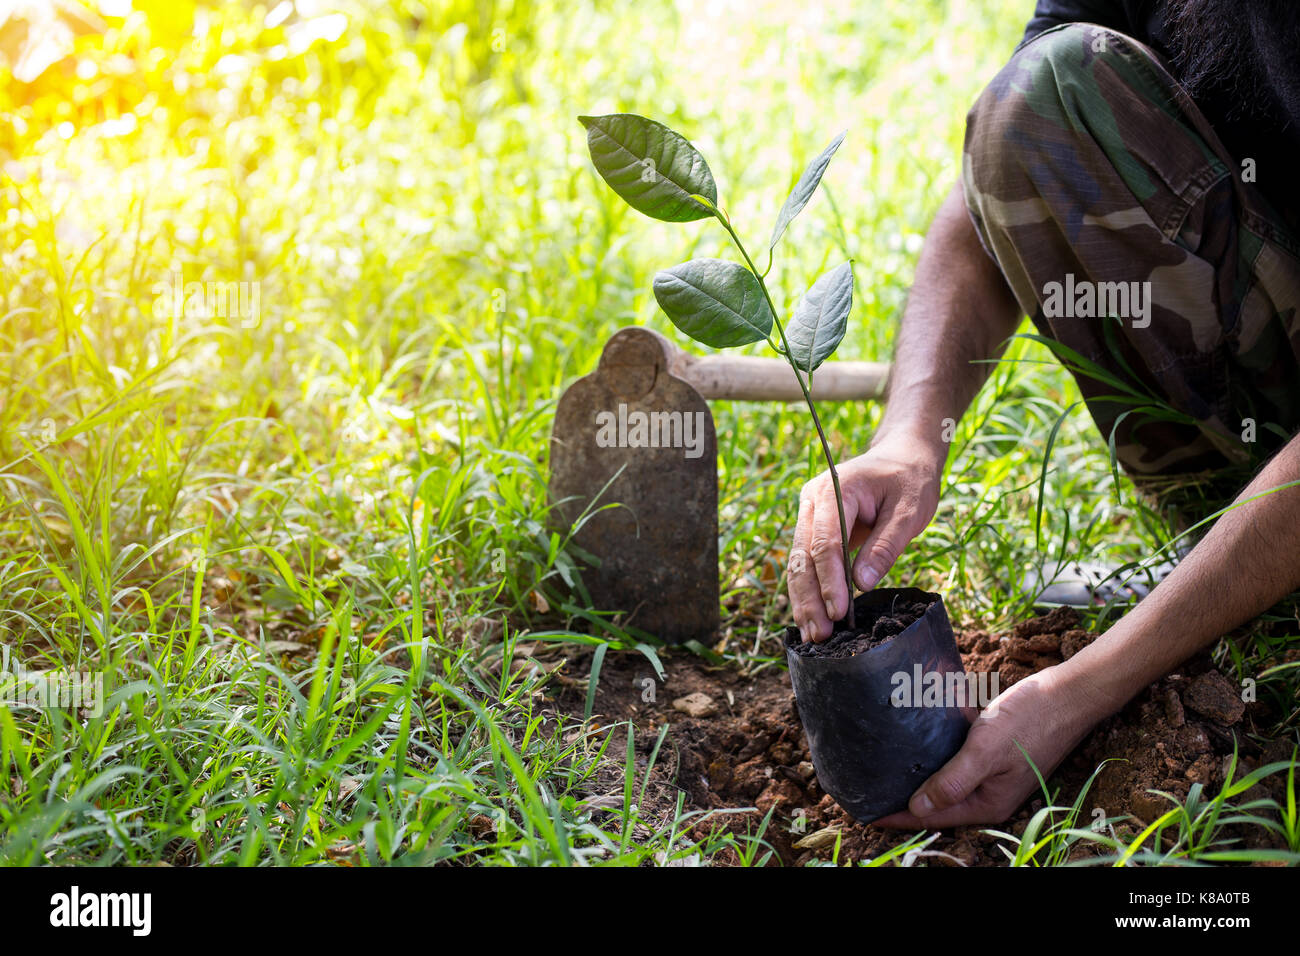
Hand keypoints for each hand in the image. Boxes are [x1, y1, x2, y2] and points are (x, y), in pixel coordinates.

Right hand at [787, 437, 940, 641]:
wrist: (902, 455)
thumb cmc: (909, 479)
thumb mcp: (909, 511)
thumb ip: (885, 546)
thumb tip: (861, 585)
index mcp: (835, 489)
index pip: (826, 542)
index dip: (830, 580)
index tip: (839, 613)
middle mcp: (812, 500)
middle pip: (802, 556)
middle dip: (810, 598)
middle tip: (820, 635)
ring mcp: (809, 513)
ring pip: (798, 562)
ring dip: (804, 600)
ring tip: (813, 636)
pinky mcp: (813, 527)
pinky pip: (806, 562)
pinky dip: (809, 590)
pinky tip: (811, 618)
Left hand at [874, 664, 1104, 827]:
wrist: (1069, 693)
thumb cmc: (1030, 719)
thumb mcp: (986, 749)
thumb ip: (953, 781)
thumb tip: (917, 808)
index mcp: (987, 802)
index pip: (932, 817)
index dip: (898, 816)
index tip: (866, 813)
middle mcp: (990, 794)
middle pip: (938, 805)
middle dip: (905, 801)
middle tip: (869, 792)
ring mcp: (994, 775)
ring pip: (948, 783)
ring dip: (920, 779)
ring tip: (885, 772)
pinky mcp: (996, 755)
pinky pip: (960, 763)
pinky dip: (939, 758)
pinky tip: (918, 746)